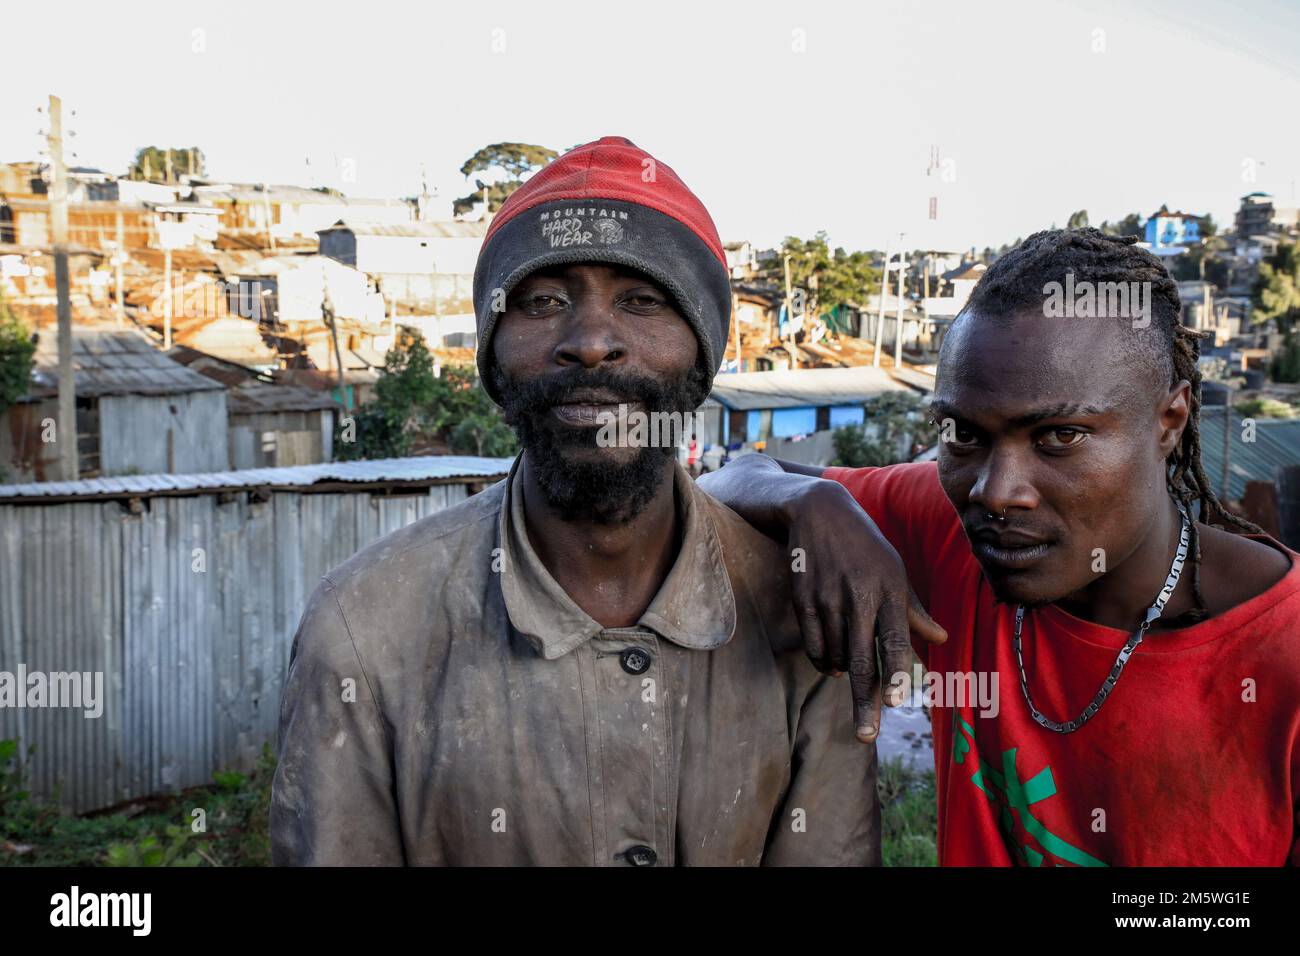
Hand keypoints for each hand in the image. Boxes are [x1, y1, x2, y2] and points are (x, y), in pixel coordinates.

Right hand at [787, 479, 946, 742]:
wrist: (819, 511)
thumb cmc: (866, 546)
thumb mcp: (894, 570)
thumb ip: (914, 610)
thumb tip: (941, 641)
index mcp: (888, 588)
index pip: (895, 639)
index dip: (895, 672)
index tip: (895, 704)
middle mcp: (858, 595)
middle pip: (862, 658)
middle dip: (864, 702)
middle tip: (865, 736)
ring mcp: (827, 597)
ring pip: (837, 654)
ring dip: (846, 674)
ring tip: (851, 676)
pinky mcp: (803, 598)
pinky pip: (814, 644)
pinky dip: (825, 661)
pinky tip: (833, 664)